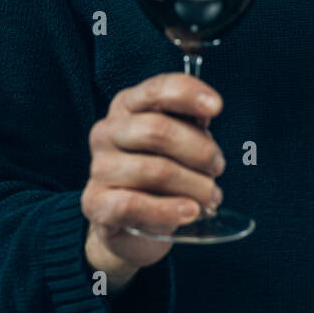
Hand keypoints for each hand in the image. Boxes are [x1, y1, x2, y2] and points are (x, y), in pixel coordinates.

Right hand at [82, 73, 225, 289]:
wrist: (130, 223)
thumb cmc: (160, 173)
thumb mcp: (179, 143)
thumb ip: (191, 126)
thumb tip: (204, 117)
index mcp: (128, 106)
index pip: (157, 90)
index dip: (188, 94)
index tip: (217, 106)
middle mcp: (107, 131)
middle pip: (157, 130)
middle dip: (199, 151)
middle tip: (217, 167)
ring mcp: (98, 167)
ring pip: (154, 171)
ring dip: (195, 186)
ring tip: (210, 197)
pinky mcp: (95, 203)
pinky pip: (133, 205)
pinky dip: (169, 210)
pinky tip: (190, 211)